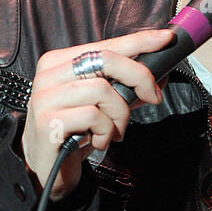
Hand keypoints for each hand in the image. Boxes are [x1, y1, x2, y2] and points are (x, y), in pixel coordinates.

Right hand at [20, 29, 173, 199]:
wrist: (47, 171)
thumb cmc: (74, 134)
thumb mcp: (104, 107)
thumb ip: (127, 90)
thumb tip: (160, 75)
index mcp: (60, 63)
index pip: (105, 44)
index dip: (138, 40)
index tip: (165, 39)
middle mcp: (49, 75)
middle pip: (106, 59)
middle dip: (139, 78)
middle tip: (152, 98)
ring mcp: (45, 97)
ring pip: (102, 90)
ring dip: (120, 116)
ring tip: (114, 132)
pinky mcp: (48, 122)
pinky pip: (93, 117)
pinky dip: (105, 132)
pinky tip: (97, 142)